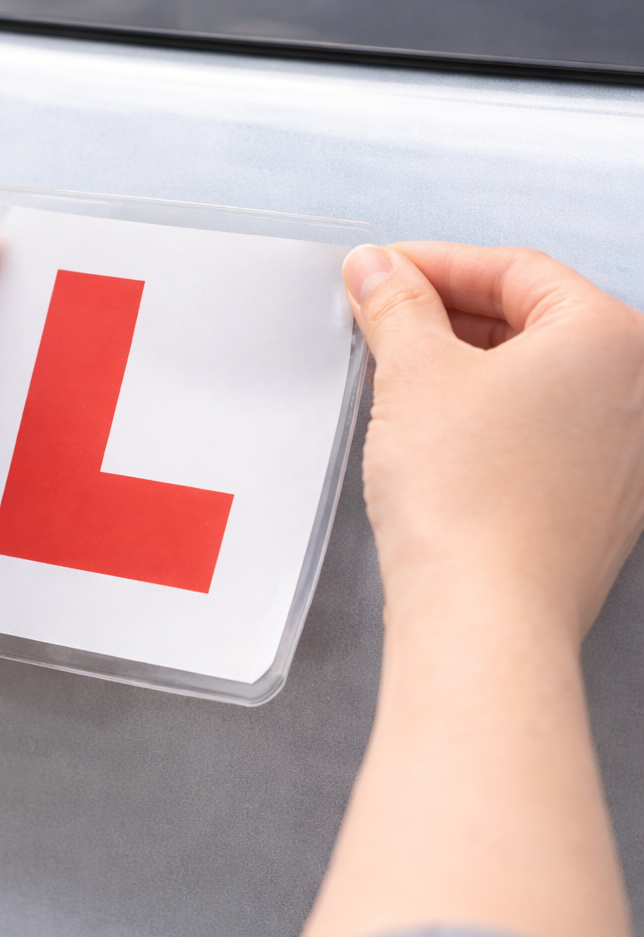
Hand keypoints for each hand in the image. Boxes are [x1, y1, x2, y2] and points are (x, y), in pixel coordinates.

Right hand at [351, 242, 643, 636]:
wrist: (484, 615)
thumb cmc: (469, 499)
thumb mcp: (415, 374)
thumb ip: (396, 306)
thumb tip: (378, 270)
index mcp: (612, 339)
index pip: (515, 270)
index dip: (435, 263)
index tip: (382, 270)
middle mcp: (635, 393)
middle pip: (530, 323)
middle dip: (446, 315)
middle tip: (381, 319)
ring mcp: (621, 456)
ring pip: (533, 381)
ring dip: (462, 367)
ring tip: (397, 373)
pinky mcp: (594, 506)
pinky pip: (537, 434)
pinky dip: (486, 419)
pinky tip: (434, 432)